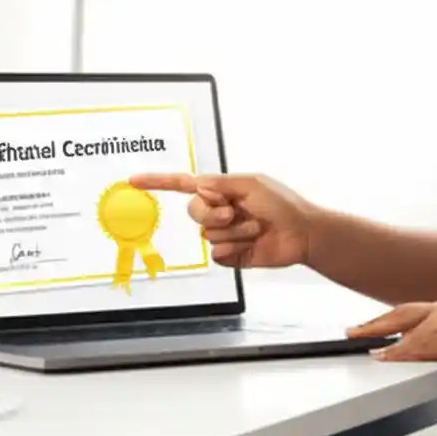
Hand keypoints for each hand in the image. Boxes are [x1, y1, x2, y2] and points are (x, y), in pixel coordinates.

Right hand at [128, 172, 315, 268]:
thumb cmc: (282, 204)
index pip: (183, 185)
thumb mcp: (251, 184)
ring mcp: (224, 235)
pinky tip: (252, 243)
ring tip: (256, 227)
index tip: (135, 180)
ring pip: (208, 235)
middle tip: (235, 212)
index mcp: (222, 191)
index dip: (159, 182)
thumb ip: (221, 184)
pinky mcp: (231, 255)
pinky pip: (218, 254)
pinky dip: (235, 248)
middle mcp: (220, 212)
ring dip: (234, 231)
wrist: (301, 234)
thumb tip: (198, 185)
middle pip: (194, 213)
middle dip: (213, 213)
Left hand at [347, 301, 436, 381]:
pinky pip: (417, 346)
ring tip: (362, 341)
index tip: (371, 323)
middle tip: (355, 330)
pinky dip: (398, 351)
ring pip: (405, 329)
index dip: (387, 317)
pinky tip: (385, 355)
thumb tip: (428, 341)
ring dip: (380, 336)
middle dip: (375, 323)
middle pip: (401, 314)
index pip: (410, 309)